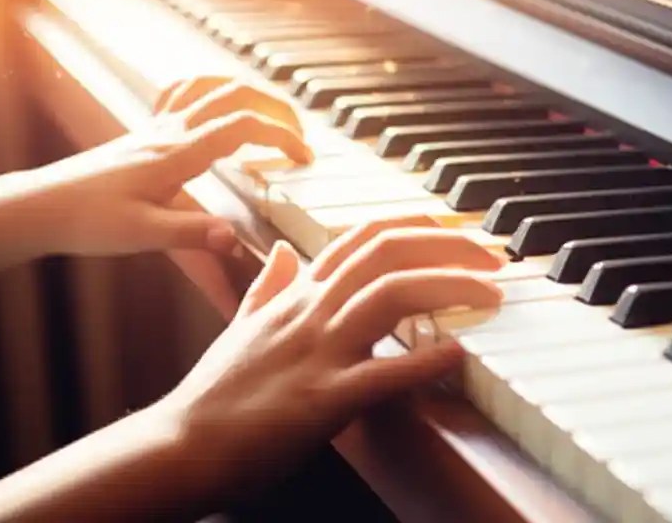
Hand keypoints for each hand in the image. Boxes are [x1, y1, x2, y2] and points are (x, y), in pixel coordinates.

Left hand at [26, 76, 310, 258]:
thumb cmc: (86, 220)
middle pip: (235, 95)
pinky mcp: (145, 134)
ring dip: (247, 92)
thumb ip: (191, 234)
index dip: (281, 134)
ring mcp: (157, 129)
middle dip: (276, 108)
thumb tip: (234, 238)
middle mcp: (170, 133)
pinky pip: (183, 95)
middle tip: (299, 135)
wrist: (41, 207)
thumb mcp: (141, 234)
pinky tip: (216, 105)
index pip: (242, 126)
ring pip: (211, 87)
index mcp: (177, 154)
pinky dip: (210, 91)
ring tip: (270, 114)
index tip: (304, 156)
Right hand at [151, 218, 503, 496]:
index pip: (362, 238)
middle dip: (447, 247)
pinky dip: (424, 361)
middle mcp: (311, 313)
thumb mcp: (241, 326)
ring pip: (390, 295)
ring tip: (491, 295)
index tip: (456, 229)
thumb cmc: (212, 394)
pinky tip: (458, 353)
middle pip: (386, 253)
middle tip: (492, 257)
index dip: (415, 226)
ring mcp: (317, 353)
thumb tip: (284, 253)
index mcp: (297, 297)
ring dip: (450, 288)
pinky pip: (381, 373)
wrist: (180, 446)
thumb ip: (268, 287)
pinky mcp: (321, 400)